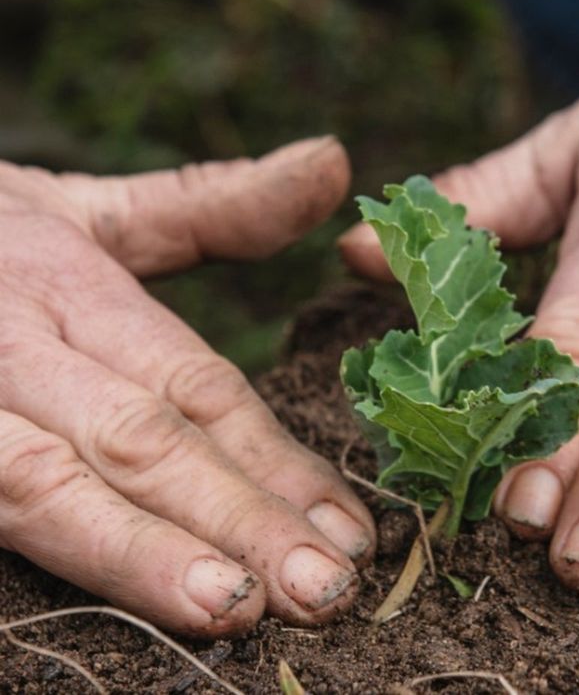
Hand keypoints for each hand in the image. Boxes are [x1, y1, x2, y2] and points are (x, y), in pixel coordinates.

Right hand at [0, 137, 374, 635]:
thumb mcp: (85, 210)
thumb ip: (211, 204)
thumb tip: (333, 163)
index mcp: (70, 286)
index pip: (196, 385)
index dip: (276, 461)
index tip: (349, 527)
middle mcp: (10, 344)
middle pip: (140, 441)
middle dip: (237, 521)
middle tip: (325, 590)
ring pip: (46, 487)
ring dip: (143, 557)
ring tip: (233, 610)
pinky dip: (52, 563)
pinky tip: (117, 612)